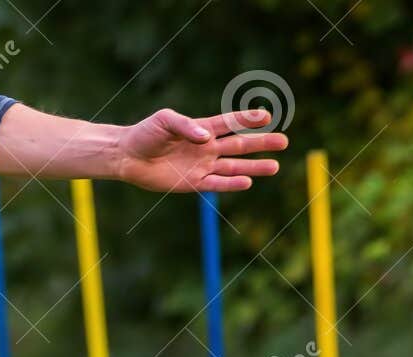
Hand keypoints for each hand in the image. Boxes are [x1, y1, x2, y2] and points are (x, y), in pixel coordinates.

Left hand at [114, 107, 286, 192]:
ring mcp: (203, 166)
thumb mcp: (164, 121)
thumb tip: (207, 137)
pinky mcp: (195, 183)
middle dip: (261, 143)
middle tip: (283, 141)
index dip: (248, 119)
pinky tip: (248, 182)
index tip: (267, 116)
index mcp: (201, 128)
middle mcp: (207, 147)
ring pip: (235, 166)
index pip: (230, 123)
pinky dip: (232, 184)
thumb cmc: (145, 133)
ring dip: (254, 167)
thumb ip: (186, 125)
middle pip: (240, 145)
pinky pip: (218, 184)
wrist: (128, 157)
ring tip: (275, 166)